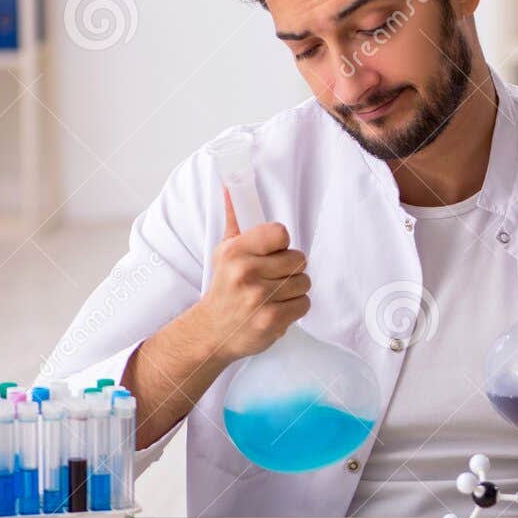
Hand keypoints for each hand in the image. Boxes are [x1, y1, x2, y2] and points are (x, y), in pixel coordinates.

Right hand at [189, 187, 311, 363]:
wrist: (212, 331)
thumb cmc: (225, 287)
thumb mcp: (224, 251)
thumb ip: (235, 219)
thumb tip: (231, 185)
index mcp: (236, 251)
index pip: (281, 233)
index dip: (281, 245)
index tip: (271, 254)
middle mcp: (246, 272)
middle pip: (299, 259)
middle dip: (290, 270)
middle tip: (272, 279)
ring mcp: (258, 298)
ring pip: (304, 282)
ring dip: (294, 291)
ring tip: (273, 296)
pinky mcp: (271, 320)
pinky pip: (304, 304)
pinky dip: (295, 309)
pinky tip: (276, 310)